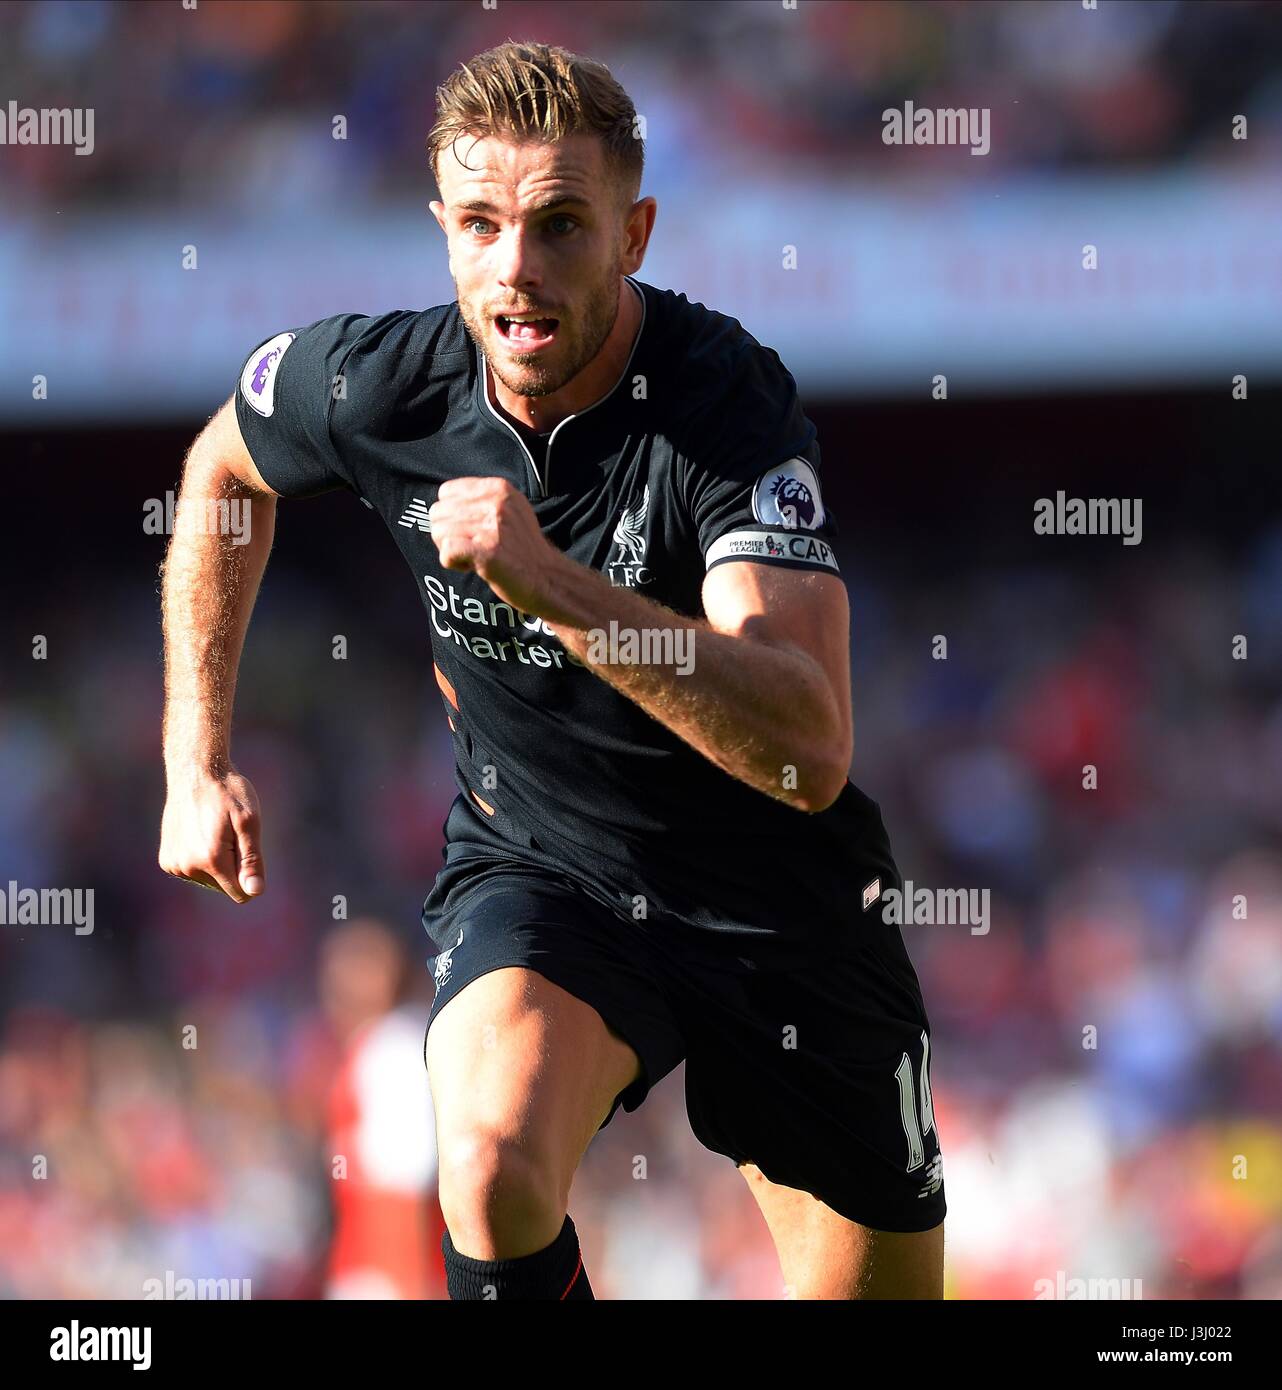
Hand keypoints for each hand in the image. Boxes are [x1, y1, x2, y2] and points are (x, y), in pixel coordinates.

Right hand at [159, 768, 264, 903]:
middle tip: (229, 834)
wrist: (194, 773)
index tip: (247, 848)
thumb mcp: (248, 821)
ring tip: (213, 831)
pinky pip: (192, 871)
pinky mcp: (166, 860)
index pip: (240, 893)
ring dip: (216, 861)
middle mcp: (188, 867)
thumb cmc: (227, 793)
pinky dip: (199, 857)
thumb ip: (251, 859)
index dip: (250, 875)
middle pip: (224, 887)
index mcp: (211, 859)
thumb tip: (254, 892)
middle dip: (232, 865)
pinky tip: (199, 833)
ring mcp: (174, 864)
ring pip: (208, 880)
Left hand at [428, 477, 563, 615]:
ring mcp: (493, 528)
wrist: (547, 578)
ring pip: (439, 532)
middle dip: (448, 533)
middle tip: (473, 546)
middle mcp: (496, 503)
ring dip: (451, 550)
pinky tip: (473, 566)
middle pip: (438, 513)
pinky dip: (453, 563)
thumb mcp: (511, 508)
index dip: (452, 514)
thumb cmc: (523, 547)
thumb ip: (482, 498)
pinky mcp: (488, 552)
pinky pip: (447, 552)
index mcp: (499, 488)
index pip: (446, 492)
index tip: (472, 529)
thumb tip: (444, 500)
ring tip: (477, 556)